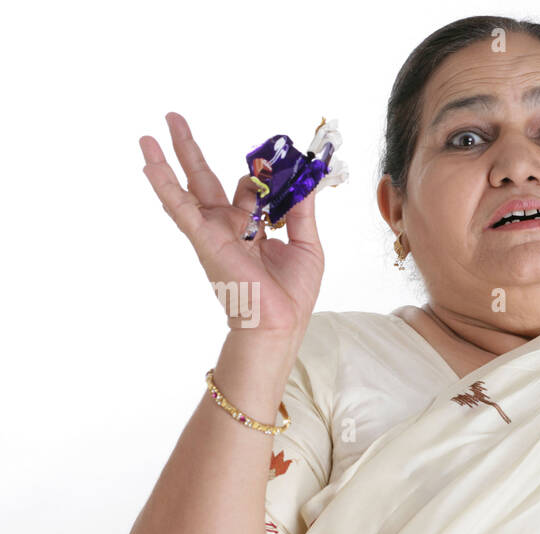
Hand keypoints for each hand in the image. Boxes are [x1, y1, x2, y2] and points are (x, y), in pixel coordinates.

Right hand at [139, 112, 323, 337]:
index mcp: (252, 228)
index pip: (252, 190)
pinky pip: (181, 209)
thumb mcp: (306, 245)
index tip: (285, 163)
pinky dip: (165, 186)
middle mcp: (229, 227)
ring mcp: (214, 232)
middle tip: (173, 119)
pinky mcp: (206, 239)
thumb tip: (304, 180)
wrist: (280, 323)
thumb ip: (302, 211)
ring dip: (167, 162)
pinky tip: (148, 164)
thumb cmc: (292, 294)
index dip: (268, 174)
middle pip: (206, 180)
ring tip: (147, 137)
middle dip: (190, 150)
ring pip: (187, 190)